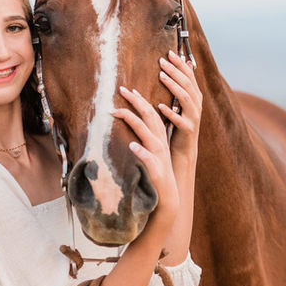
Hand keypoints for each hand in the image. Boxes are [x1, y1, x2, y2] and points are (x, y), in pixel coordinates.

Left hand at [112, 86, 178, 217]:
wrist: (167, 196)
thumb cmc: (155, 172)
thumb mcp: (150, 151)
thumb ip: (143, 137)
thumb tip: (131, 125)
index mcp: (158, 137)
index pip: (150, 113)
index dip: (140, 100)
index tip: (128, 89)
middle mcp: (160, 142)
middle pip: (149, 117)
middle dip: (136, 101)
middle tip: (121, 89)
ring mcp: (159, 156)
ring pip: (147, 133)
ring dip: (133, 121)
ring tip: (118, 111)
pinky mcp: (156, 170)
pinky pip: (148, 159)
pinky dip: (141, 151)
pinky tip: (132, 146)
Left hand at [157, 50, 202, 164]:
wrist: (184, 149)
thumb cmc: (179, 123)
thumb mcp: (183, 102)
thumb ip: (184, 84)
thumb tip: (186, 62)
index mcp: (195, 96)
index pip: (189, 75)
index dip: (180, 64)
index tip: (169, 52)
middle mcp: (197, 105)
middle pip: (187, 84)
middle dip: (175, 70)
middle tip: (161, 61)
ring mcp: (194, 117)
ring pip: (185, 98)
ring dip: (173, 86)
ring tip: (161, 76)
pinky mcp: (188, 129)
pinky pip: (179, 119)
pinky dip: (170, 112)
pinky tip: (160, 106)